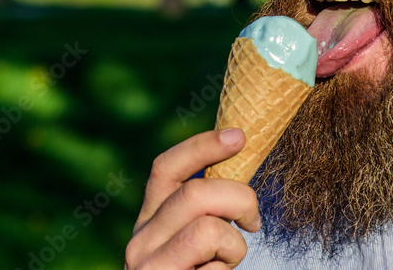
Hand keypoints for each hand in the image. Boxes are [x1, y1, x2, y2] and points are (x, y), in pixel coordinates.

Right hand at [125, 129, 260, 268]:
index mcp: (149, 218)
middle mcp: (140, 239)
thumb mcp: (191, 239)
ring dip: (235, 245)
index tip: (239, 136)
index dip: (202, 146)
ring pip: (209, 229)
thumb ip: (203, 208)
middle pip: (195, 193)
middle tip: (252, 221)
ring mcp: (148, 265)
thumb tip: (238, 157)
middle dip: (240, 199)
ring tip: (227, 260)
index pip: (165, 167)